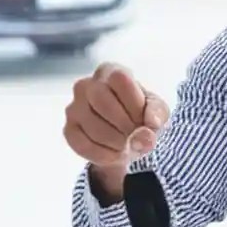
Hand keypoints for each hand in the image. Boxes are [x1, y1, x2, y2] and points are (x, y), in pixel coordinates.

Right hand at [64, 62, 169, 198]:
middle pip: (102, 101)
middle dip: (124, 124)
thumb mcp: (157, 110)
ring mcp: (73, 108)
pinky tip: (115, 154)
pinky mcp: (68, 130)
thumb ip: (157, 117)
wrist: (126, 138)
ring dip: (117, 143)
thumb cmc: (141, 115)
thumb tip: (146, 134)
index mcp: (110, 72)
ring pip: (93, 126)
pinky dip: (105, 155)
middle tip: (136, 135)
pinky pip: (84, 145)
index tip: (145, 118)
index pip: (119, 80)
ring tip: (128, 146)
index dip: (135, 103)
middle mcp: (86, 85)